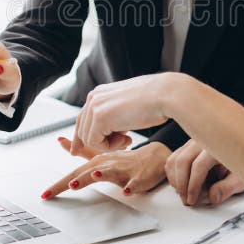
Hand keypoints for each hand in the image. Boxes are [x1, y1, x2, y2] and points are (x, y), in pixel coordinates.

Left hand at [40, 137, 170, 199]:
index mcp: (97, 161)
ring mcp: (123, 170)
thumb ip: (81, 150)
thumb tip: (60, 141)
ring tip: (94, 175)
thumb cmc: (126, 158)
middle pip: (88, 173)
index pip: (74, 174)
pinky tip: (127, 190)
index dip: (60, 184)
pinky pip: (135, 183)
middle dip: (76, 180)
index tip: (45, 195)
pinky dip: (131, 186)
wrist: (154, 157)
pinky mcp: (138, 177)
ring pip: (112, 172)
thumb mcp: (101, 154)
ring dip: (103, 174)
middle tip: (66, 187)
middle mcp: (108, 164)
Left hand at [71, 72, 187, 154]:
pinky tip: (128, 138)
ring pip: (88, 138)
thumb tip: (107, 128)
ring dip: (108, 144)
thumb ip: (114, 114)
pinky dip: (110, 147)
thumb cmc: (155, 100)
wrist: (166, 95)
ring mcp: (95, 106)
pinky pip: (95, 143)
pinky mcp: (99, 118)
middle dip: (99, 142)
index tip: (77, 151)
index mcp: (100, 92)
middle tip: (124, 141)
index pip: (83, 118)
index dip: (83, 136)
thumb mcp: (128, 106)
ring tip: (128, 138)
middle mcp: (93, 97)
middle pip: (82, 129)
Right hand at [165, 139, 243, 205]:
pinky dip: (174, 171)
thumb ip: (228, 188)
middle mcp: (204, 140)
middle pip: (182, 161)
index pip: (198, 166)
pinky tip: (182, 183)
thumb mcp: (242, 177)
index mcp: (218, 146)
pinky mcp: (190, 145)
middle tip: (186, 200)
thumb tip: (213, 197)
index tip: (192, 199)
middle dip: (181, 184)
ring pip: (175, 158)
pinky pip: (174, 156)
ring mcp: (195, 141)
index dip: (193, 186)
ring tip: (183, 193)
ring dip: (175, 178)